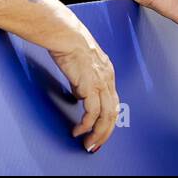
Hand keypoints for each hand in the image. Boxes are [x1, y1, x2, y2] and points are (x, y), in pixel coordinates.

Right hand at [47, 22, 118, 152]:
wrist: (64, 32)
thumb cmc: (68, 41)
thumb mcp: (80, 62)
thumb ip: (82, 79)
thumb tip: (78, 94)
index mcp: (107, 71)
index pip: (113, 101)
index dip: (108, 119)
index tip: (100, 131)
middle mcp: (108, 78)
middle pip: (113, 113)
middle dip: (105, 133)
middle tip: (95, 145)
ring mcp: (101, 83)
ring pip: (106, 117)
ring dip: (97, 134)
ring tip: (88, 144)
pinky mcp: (89, 86)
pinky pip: (92, 113)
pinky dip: (86, 125)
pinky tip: (78, 131)